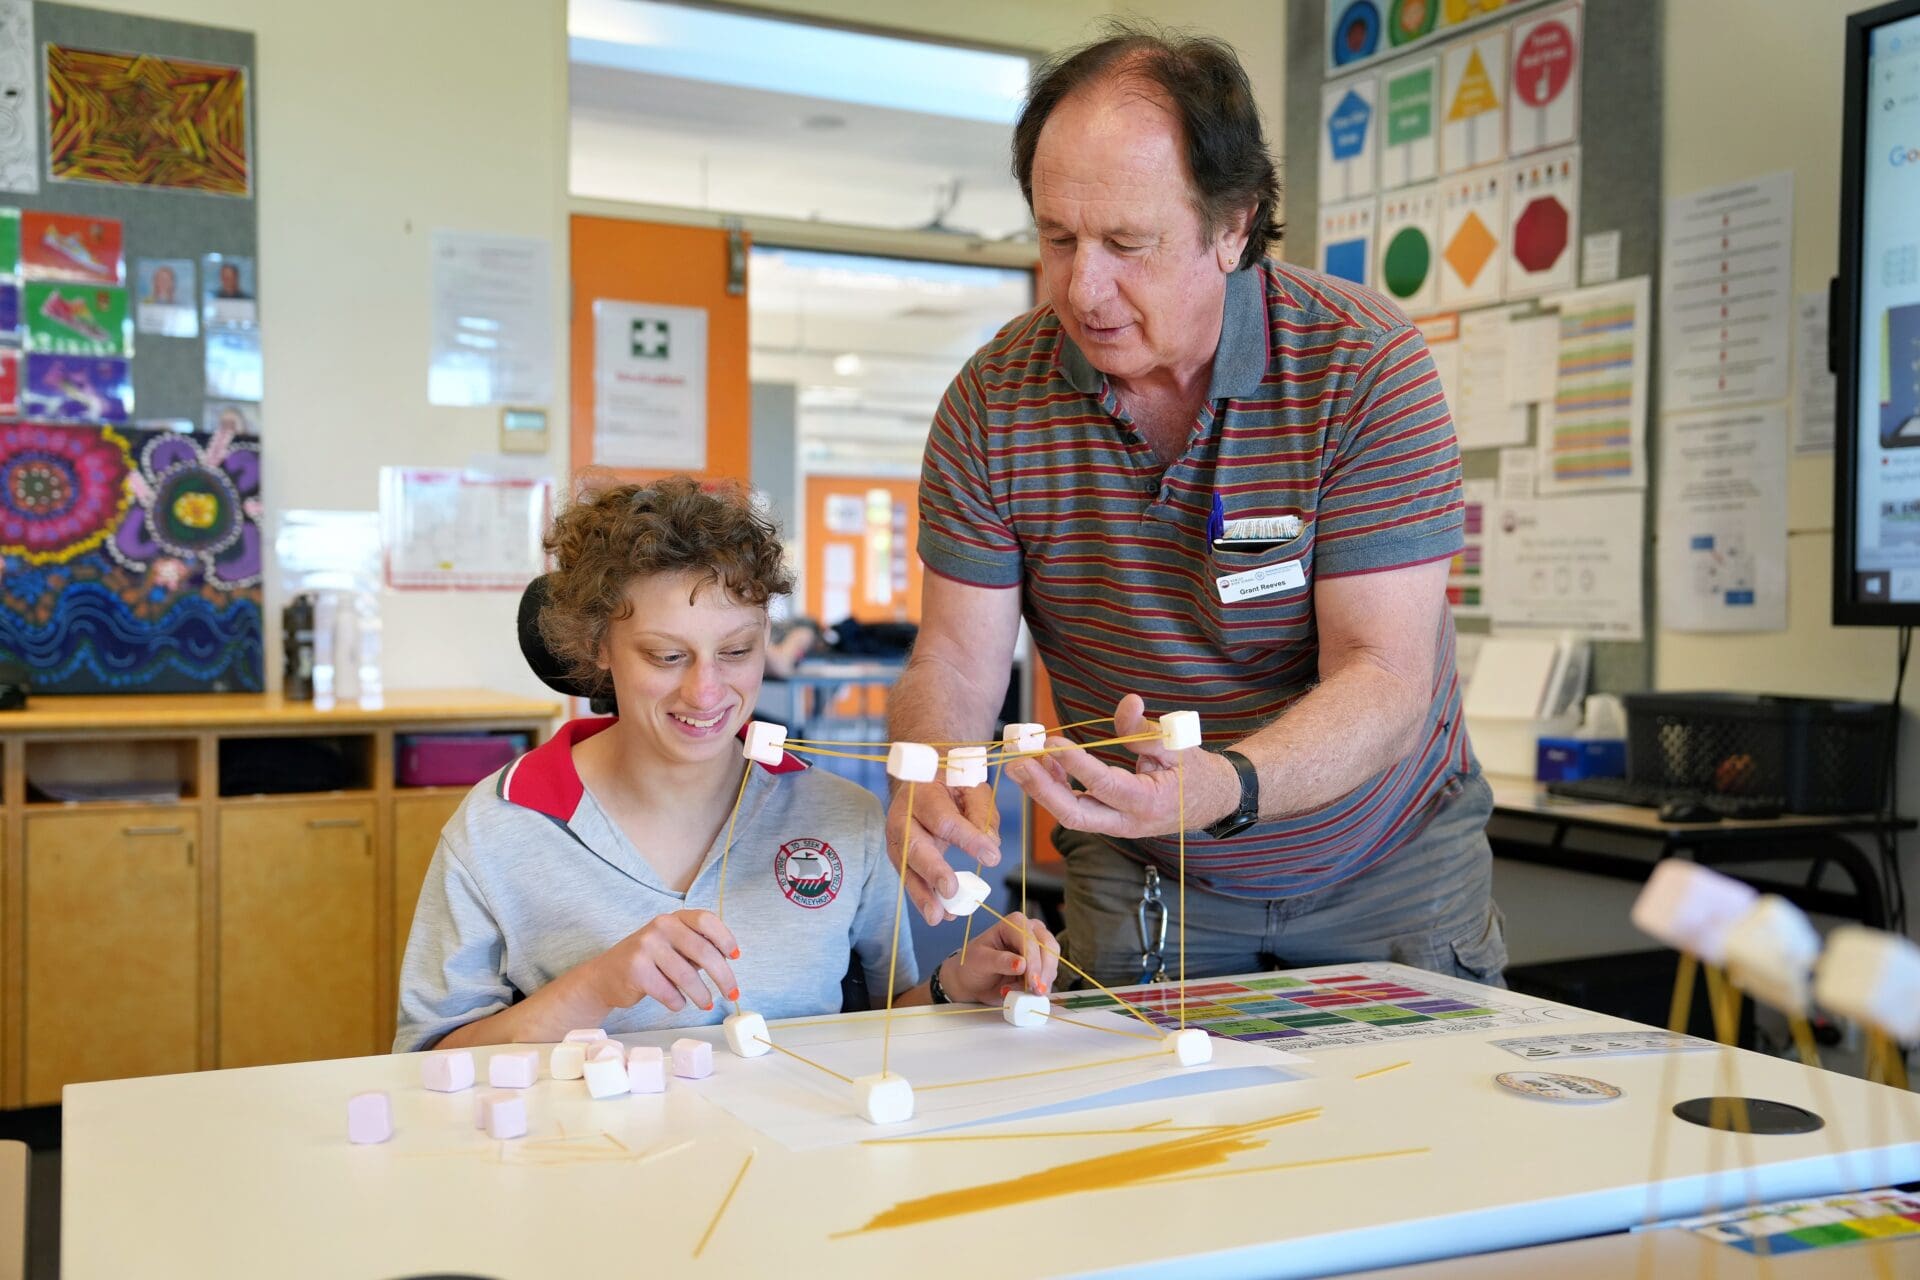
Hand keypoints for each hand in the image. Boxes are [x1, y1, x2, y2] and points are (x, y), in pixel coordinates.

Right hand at [588, 909, 740, 1013]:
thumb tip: (729, 959)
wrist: (605, 975)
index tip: (735, 956)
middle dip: (723, 976)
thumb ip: (698, 947)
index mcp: (675, 918)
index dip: (725, 938)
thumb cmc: (649, 961)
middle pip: (703, 952)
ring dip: (702, 995)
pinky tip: (678, 1003)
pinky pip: (668, 992)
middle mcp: (661, 926)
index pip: (706, 920)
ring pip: (687, 976)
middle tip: (732, 993)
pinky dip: (678, 1002)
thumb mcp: (674, 946)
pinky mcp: (636, 970)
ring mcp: (646, 946)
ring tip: (706, 1004)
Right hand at [888, 776, 1001, 925]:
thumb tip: (990, 845)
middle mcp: (902, 816)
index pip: (944, 820)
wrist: (922, 777)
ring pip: (906, 868)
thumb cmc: (951, 781)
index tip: (992, 857)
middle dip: (932, 871)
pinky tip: (941, 914)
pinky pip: (910, 878)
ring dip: (922, 894)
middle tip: (951, 890)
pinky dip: (924, 897)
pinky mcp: (900, 856)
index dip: (968, 839)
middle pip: (914, 847)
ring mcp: (896, 838)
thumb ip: (982, 813)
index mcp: (922, 791)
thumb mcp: (972, 786)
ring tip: (938, 917)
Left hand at [940, 911, 1060, 1003]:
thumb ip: (1000, 961)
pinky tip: (1023, 993)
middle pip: (1049, 948)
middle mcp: (1030, 931)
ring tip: (1020, 993)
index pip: (1030, 940)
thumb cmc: (972, 965)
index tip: (1032, 981)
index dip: (1033, 961)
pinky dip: (1040, 987)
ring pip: (1052, 963)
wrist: (972, 980)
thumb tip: (1021, 964)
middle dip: (1044, 972)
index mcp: (1014, 923)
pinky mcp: (1041, 964)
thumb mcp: (981, 961)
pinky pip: (1049, 976)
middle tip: (1036, 991)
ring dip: (1041, 981)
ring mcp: (1038, 947)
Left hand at [1003, 695, 1236, 838]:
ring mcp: (1115, 826)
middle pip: (1075, 814)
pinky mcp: (1108, 821)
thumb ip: (1146, 729)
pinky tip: (1042, 764)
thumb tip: (1127, 702)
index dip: (1076, 764)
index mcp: (1147, 803)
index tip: (1053, 741)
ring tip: (1022, 759)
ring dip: (1042, 788)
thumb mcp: (1177, 745)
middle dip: (1042, 789)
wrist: (1211, 801)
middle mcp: (1127, 822)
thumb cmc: (1194, 771)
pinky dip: (1055, 788)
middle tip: (1019, 761)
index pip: (1104, 785)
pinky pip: (1076, 808)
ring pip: (1070, 814)